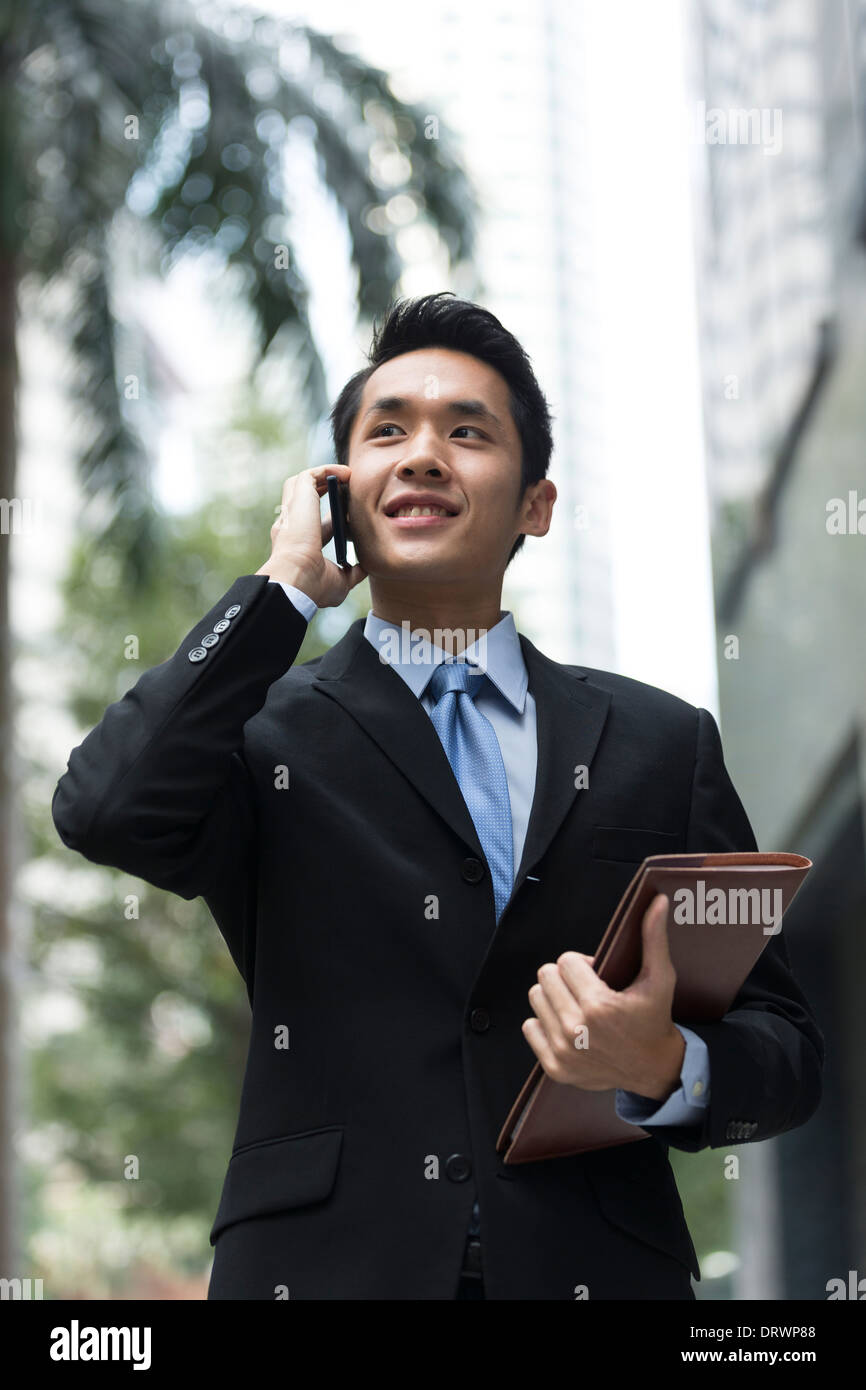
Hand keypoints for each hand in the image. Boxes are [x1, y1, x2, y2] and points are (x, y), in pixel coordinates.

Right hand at [256, 464, 365, 607]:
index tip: (352, 516)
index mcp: (299, 545)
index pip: (316, 525)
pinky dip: (327, 471)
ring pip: (300, 483)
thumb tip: (364, 568)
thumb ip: (352, 573)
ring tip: (347, 476)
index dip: (334, 517)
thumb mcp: (340, 581)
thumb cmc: (313, 586)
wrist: (297, 581)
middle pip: (303, 499)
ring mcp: (292, 512)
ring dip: (323, 476)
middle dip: (323, 490)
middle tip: (347, 489)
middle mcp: (292, 526)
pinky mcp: (298, 500)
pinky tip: (347, 474)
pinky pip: (310, 476)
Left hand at [522, 893, 684, 1099]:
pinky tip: (569, 1027)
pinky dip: (545, 1023)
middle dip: (565, 977)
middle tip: (586, 989)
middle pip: (546, 977)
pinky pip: (529, 1026)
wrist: (655, 1070)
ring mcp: (563, 1051)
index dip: (582, 964)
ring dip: (554, 998)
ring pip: (536, 998)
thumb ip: (654, 938)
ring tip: (577, 1005)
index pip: (565, 961)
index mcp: (598, 1006)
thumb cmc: (654, 1018)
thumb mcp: (659, 978)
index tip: (598, 976)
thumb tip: (659, 901)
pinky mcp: (555, 1067)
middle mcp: (576, 1030)